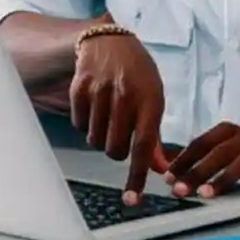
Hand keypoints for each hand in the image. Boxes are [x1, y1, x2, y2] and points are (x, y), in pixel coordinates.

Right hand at [69, 33, 169, 203]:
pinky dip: (85, 123)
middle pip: (115, 148)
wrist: (110, 40)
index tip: (132, 199)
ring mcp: (100, 90)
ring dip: (100, 137)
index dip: (136, 175)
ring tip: (108, 116)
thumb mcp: (154, 98)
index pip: (143, 146)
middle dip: (116, 151)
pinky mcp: (79, 88)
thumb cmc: (137, 73)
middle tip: (119, 135)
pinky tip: (94, 105)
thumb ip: (154, 135)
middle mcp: (126, 95)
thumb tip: (161, 170)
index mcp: (150, 99)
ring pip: (95, 140)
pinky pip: (78, 124)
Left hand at [164, 122, 239, 198]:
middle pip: (222, 152)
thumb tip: (180, 174)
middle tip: (178, 189)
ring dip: (225, 177)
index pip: (205, 142)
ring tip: (207, 193)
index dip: (185, 157)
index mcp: (238, 133)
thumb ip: (216, 158)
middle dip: (198, 170)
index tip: (166, 175)